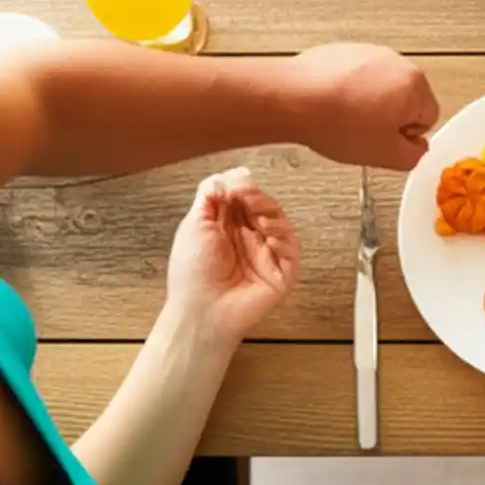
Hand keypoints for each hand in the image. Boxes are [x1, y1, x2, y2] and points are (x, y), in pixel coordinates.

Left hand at [167, 167, 300, 343]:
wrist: (200, 309)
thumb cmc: (192, 272)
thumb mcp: (195, 224)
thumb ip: (210, 195)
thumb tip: (229, 174)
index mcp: (228, 227)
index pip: (244, 198)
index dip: (243, 188)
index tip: (235, 186)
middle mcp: (249, 239)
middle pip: (265, 207)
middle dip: (258, 198)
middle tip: (247, 198)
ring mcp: (266, 256)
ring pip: (282, 224)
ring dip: (272, 215)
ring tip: (258, 219)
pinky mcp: (281, 274)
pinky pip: (292, 250)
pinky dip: (285, 239)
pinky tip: (269, 238)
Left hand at [288, 43, 437, 170]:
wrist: (293, 99)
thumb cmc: (339, 124)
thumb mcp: (386, 156)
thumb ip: (414, 155)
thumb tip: (416, 148)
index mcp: (415, 85)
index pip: (428, 117)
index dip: (405, 135)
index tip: (383, 140)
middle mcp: (396, 62)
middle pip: (406, 99)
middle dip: (389, 117)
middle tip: (364, 133)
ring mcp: (370, 53)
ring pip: (381, 88)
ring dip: (369, 104)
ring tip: (344, 119)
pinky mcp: (345, 52)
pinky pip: (358, 78)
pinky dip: (349, 92)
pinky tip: (331, 105)